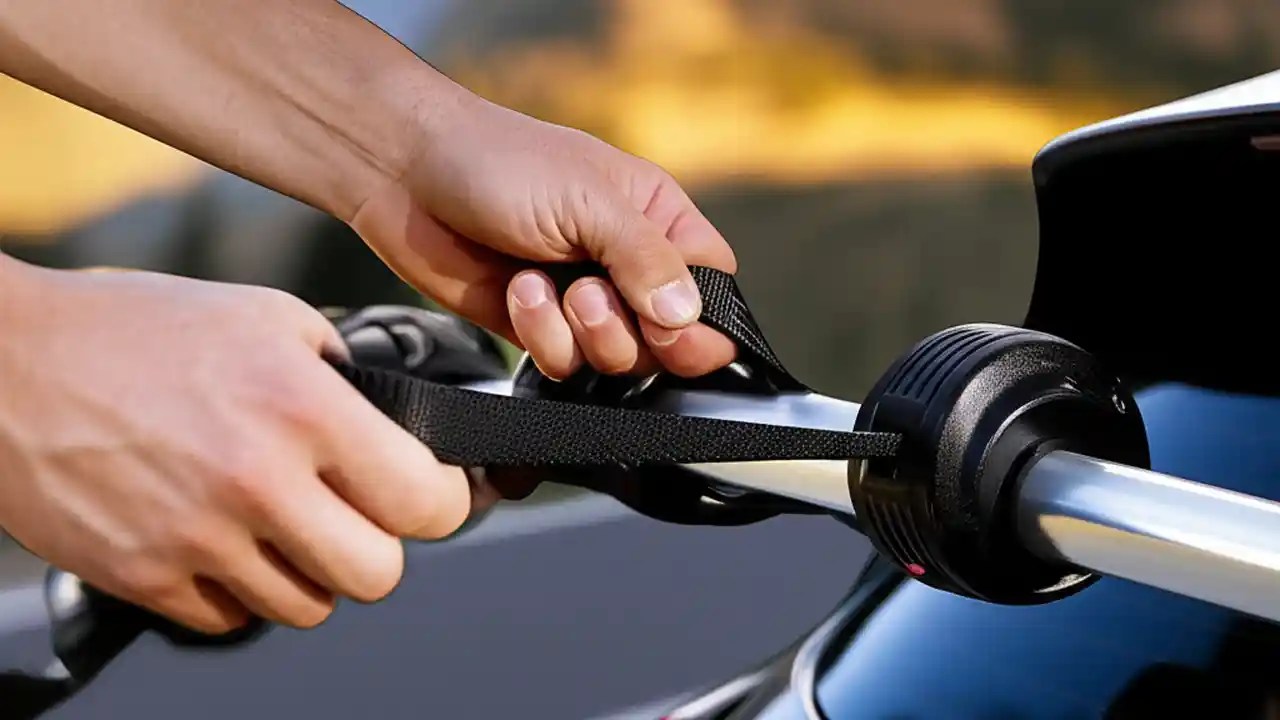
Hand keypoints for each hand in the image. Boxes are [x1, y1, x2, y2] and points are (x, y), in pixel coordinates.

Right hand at [0, 259, 470, 632]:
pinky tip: (223, 536)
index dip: (441, 500)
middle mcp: (255, 479)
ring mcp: (197, 538)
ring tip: (281, 520)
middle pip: (379, 574)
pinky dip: (241, 588)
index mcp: (300, 406)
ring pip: (308, 605)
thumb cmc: (134, 328)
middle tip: (357, 514)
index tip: (429, 492)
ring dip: (310, 570)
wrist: (10, 361)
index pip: (425, 500)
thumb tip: (401, 427)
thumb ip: (346, 376)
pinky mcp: (145, 577)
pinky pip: (232, 618)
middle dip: (379, 546)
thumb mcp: (266, 318)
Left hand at [351, 92, 738, 380]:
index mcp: (658, 221)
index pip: (715, 287)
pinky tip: (516, 291)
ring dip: (580, 332)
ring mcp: (584, 302)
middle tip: (590, 294)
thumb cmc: (501, 162)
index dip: (703, 320)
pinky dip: (540, 336)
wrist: (408, 173)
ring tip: (543, 284)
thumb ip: (645, 259)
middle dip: (630, 331)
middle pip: (671, 340)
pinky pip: (564, 365)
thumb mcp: (588, 200)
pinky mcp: (539, 328)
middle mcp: (628, 267)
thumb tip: (690, 318)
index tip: (671, 327)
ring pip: (617, 361)